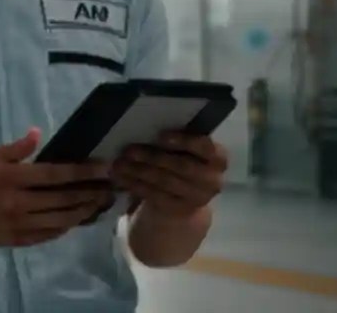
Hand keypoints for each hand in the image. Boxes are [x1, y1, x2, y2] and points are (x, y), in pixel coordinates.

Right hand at [0, 127, 113, 247]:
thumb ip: (18, 148)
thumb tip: (38, 132)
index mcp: (12, 179)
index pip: (54, 175)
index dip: (82, 172)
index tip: (104, 168)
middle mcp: (18, 202)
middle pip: (63, 199)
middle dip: (90, 193)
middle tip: (110, 187)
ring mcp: (19, 224)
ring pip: (61, 220)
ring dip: (84, 211)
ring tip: (100, 203)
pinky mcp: (20, 240)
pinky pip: (50, 234)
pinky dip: (67, 226)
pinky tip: (79, 217)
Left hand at [111, 132, 226, 217]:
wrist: (186, 195)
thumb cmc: (182, 159)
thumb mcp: (186, 148)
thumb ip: (176, 140)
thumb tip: (147, 126)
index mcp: (218, 159)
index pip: (207, 148)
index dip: (185, 141)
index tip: (161, 135)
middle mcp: (213, 180)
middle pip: (182, 166)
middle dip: (153, 157)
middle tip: (129, 150)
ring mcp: (198, 198)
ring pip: (165, 182)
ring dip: (139, 172)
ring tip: (119, 164)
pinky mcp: (180, 210)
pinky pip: (156, 196)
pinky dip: (136, 185)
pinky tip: (121, 178)